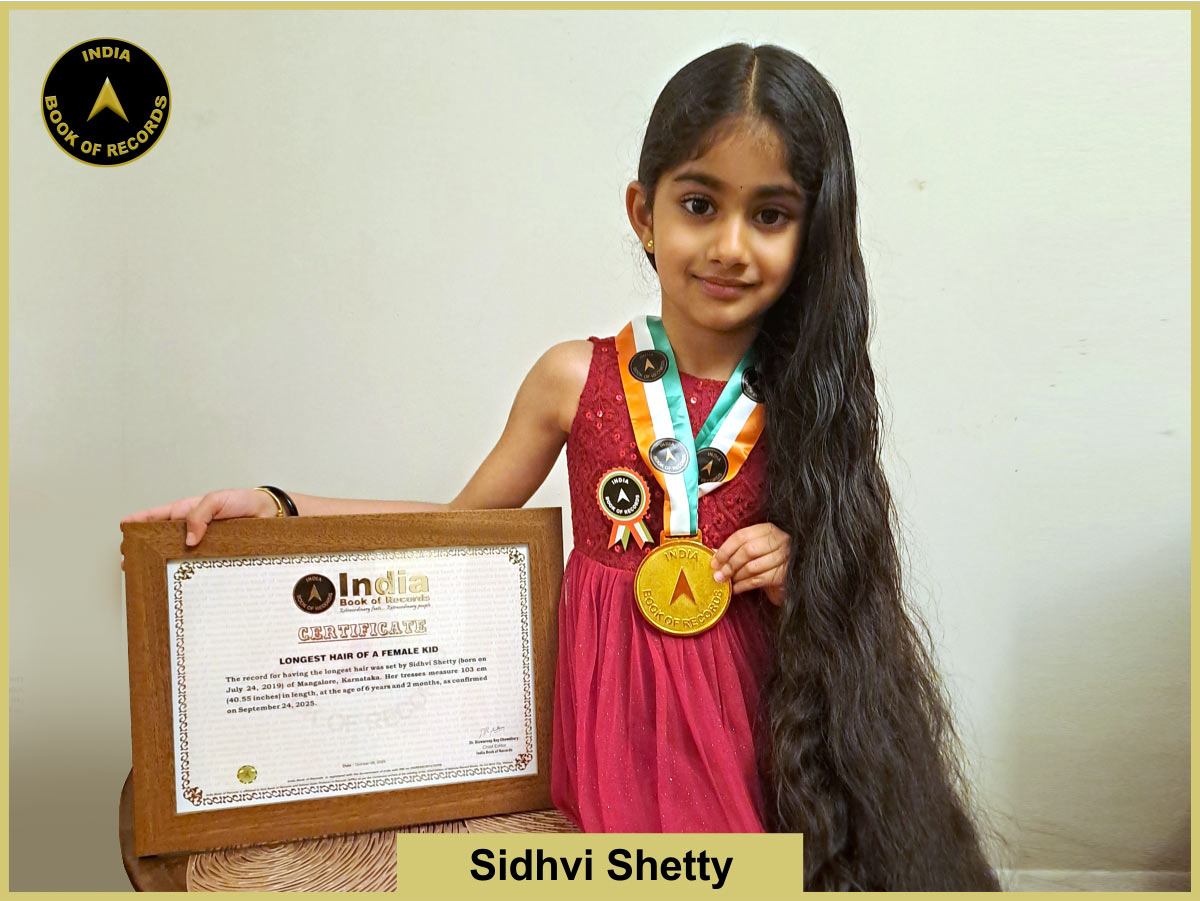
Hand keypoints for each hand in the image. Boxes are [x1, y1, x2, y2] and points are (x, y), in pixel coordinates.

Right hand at [119, 488, 278, 570]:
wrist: (270, 514)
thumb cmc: (243, 502)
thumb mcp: (217, 500)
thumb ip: (200, 515)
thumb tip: (188, 539)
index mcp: (187, 512)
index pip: (157, 517)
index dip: (139, 522)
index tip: (123, 529)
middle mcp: (192, 530)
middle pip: (161, 541)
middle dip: (144, 550)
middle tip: (131, 561)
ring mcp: (203, 545)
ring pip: (177, 556)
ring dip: (164, 564)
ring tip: (149, 575)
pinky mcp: (215, 557)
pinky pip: (198, 566)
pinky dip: (188, 574)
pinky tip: (179, 583)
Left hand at [710, 522, 790, 606]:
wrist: (793, 575)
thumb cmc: (768, 560)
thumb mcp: (754, 549)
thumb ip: (737, 549)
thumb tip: (715, 555)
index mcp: (768, 529)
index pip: (741, 536)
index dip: (725, 550)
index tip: (714, 562)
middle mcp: (779, 540)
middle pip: (747, 551)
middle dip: (729, 565)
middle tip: (718, 575)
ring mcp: (784, 557)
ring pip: (752, 567)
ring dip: (736, 577)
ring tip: (727, 583)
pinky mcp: (785, 574)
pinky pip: (759, 580)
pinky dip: (744, 585)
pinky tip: (736, 589)